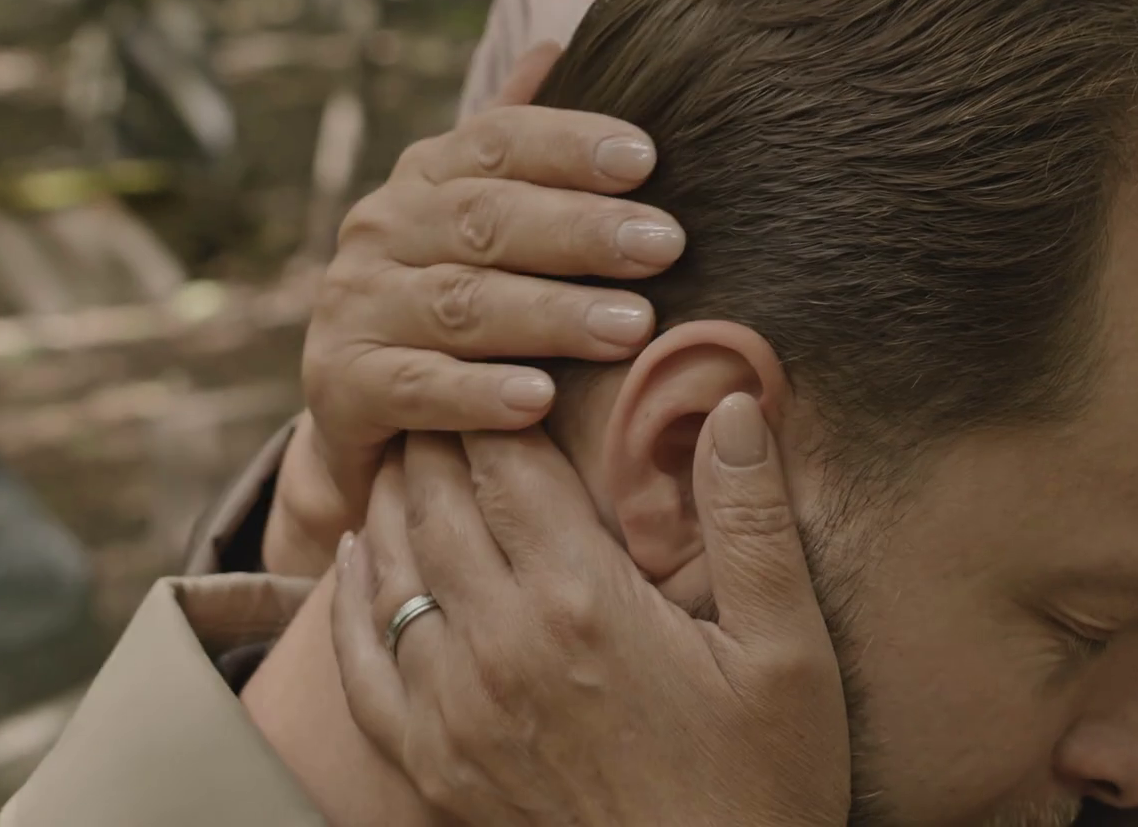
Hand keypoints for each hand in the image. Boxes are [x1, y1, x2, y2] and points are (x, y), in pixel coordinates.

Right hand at [264, 44, 687, 574]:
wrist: (364, 408)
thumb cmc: (455, 300)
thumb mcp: (481, 217)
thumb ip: (517, 144)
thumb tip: (556, 44)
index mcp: (427, 176)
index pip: (498, 141)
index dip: (569, 143)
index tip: (646, 157)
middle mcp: (383, 228)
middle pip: (487, 218)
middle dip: (580, 231)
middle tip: (665, 246)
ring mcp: (355, 305)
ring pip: (460, 303)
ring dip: (549, 315)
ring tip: (631, 327)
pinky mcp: (340, 385)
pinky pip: (416, 389)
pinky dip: (477, 395)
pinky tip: (539, 402)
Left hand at [332, 394, 851, 826]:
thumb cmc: (766, 779)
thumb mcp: (789, 648)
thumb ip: (752, 518)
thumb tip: (733, 400)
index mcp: (585, 602)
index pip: (509, 464)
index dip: (499, 400)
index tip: (502, 358)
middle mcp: (500, 647)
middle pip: (437, 502)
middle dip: (438, 434)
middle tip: (444, 385)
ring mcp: (454, 711)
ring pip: (390, 569)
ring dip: (392, 498)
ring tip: (405, 448)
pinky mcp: (433, 766)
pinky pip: (360, 663)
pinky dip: (348, 597)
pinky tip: (358, 558)